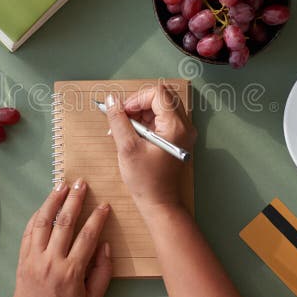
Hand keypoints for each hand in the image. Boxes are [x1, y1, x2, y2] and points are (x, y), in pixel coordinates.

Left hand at [0, 180, 111, 296]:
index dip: (97, 218)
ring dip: (53, 200)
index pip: (87, 236)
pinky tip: (45, 205)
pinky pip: (29, 232)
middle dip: (74, 199)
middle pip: (64, 222)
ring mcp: (33, 259)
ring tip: (62, 185)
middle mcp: (50, 262)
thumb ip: (102, 273)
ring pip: (43, 222)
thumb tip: (104, 245)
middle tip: (82, 183)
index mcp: (71, 273)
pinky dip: (37, 215)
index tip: (104, 205)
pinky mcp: (22, 260)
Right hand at [104, 83, 195, 211]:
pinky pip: (163, 118)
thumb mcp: (127, 148)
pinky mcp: (178, 137)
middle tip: (124, 118)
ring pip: (161, 106)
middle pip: (162, 97)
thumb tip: (111, 101)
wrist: (159, 202)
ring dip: (142, 112)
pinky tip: (134, 135)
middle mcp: (184, 126)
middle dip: (139, 103)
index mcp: (176, 126)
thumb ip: (118, 120)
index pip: (158, 93)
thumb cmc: (145, 180)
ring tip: (125, 130)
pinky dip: (147, 121)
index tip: (123, 112)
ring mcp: (183, 132)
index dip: (137, 98)